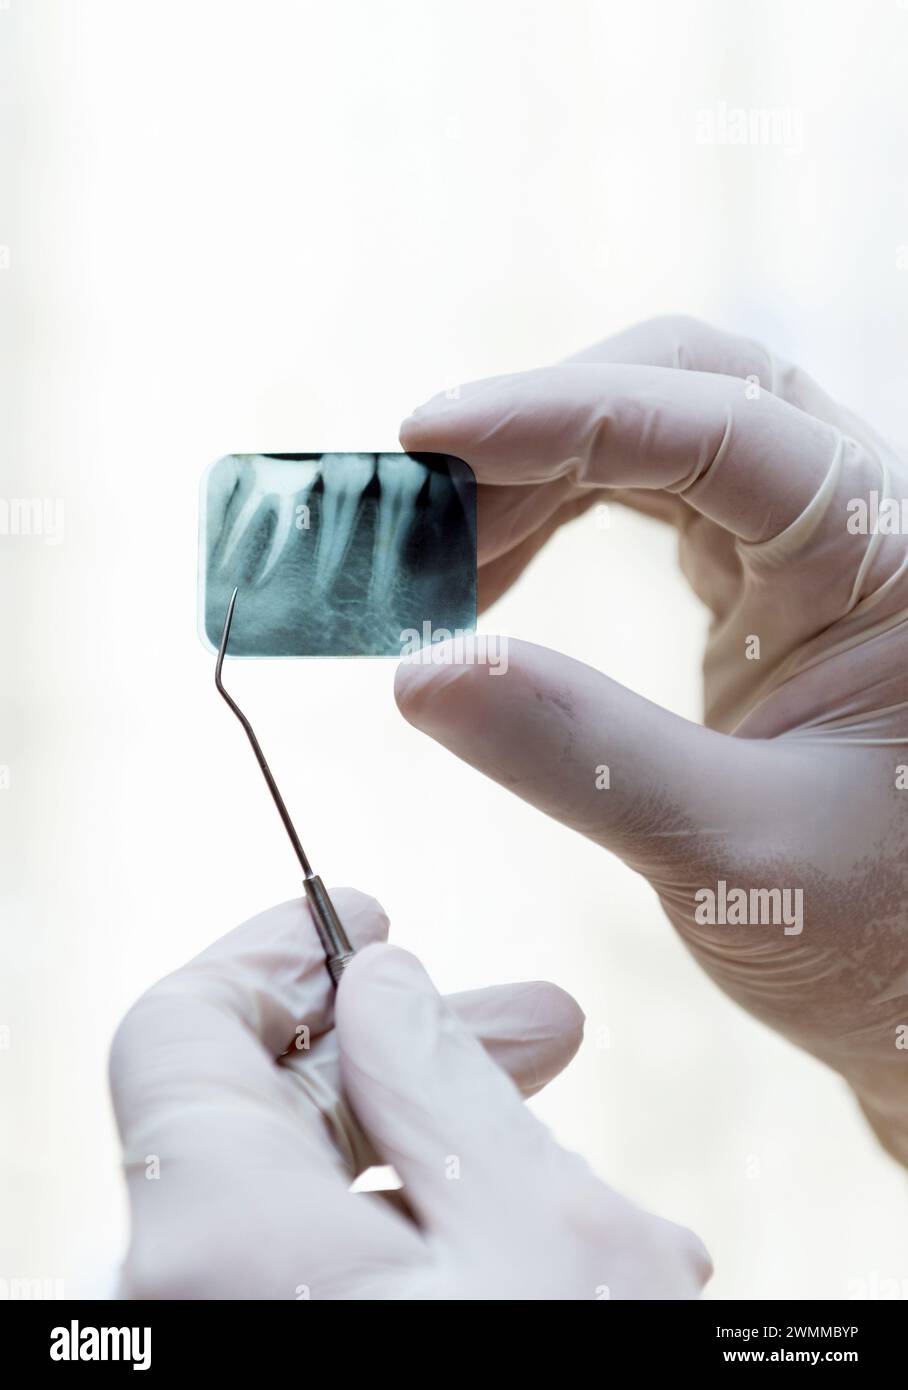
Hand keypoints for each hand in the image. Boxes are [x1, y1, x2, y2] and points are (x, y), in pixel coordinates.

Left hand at [110, 890, 708, 1298]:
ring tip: (561, 1101)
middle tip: (533, 1017)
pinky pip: (321, 1265)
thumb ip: (442, 1080)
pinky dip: (416, 1217)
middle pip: (258, 1111)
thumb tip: (377, 982)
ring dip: (433, 1129)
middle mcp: (187, 1294)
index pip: (179, 1030)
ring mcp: (237, 1326)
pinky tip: (529, 1214)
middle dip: (402, 1043)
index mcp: (208, 1236)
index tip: (369, 916)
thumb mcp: (541, 1228)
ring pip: (303, 1196)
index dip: (278, 952)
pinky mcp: (287, 1348)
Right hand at [398, 315, 907, 1165]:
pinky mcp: (763, 573)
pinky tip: (492, 573)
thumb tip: (420, 673)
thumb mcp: (731, 855)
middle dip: (542, 426)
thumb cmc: (871, 931)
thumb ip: (580, 759)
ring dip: (538, 471)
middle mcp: (858, 520)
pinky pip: (652, 493)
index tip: (425, 438)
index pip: (722, 423)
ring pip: (662, 428)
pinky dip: (558, 512)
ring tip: (437, 560)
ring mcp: (809, 539)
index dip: (560, 415)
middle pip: (690, 384)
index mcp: (885, 560)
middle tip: (418, 509)